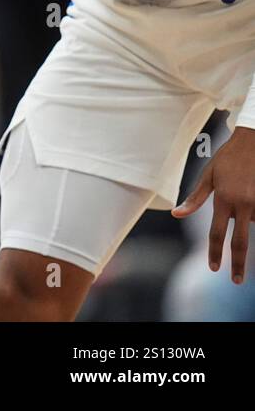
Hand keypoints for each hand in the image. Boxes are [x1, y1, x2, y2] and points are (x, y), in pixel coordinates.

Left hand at [173, 126, 254, 281]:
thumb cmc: (227, 158)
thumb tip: (175, 214)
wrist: (254, 141)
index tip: (214, 268)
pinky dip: (252, 211)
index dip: (215, 253)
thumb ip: (195, 199)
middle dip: (239, 264)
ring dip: (246, 217)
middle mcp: (243, 204)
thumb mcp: (208, 176)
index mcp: (224, 199)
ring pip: (252, 224)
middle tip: (237, 281)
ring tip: (243, 190)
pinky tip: (249, 193)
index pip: (217, 234)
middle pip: (241, 242)